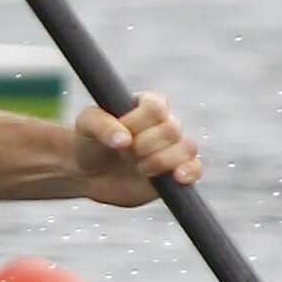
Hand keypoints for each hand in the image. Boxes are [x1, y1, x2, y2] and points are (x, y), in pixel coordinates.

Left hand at [70, 92, 200, 205]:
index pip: (156, 107)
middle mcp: (164, 123)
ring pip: (186, 147)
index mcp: (146, 104)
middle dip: (144, 146)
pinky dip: (189, 172)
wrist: (88, 173)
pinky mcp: (176, 171)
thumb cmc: (89, 141)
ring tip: (140, 169)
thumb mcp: (86, 125)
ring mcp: (172, 147)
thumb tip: (124, 139)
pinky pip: (195, 168)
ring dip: (162, 161)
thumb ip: (102, 125)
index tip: (120, 138)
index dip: (138, 124)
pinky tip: (177, 178)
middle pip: (171, 129)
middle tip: (124, 155)